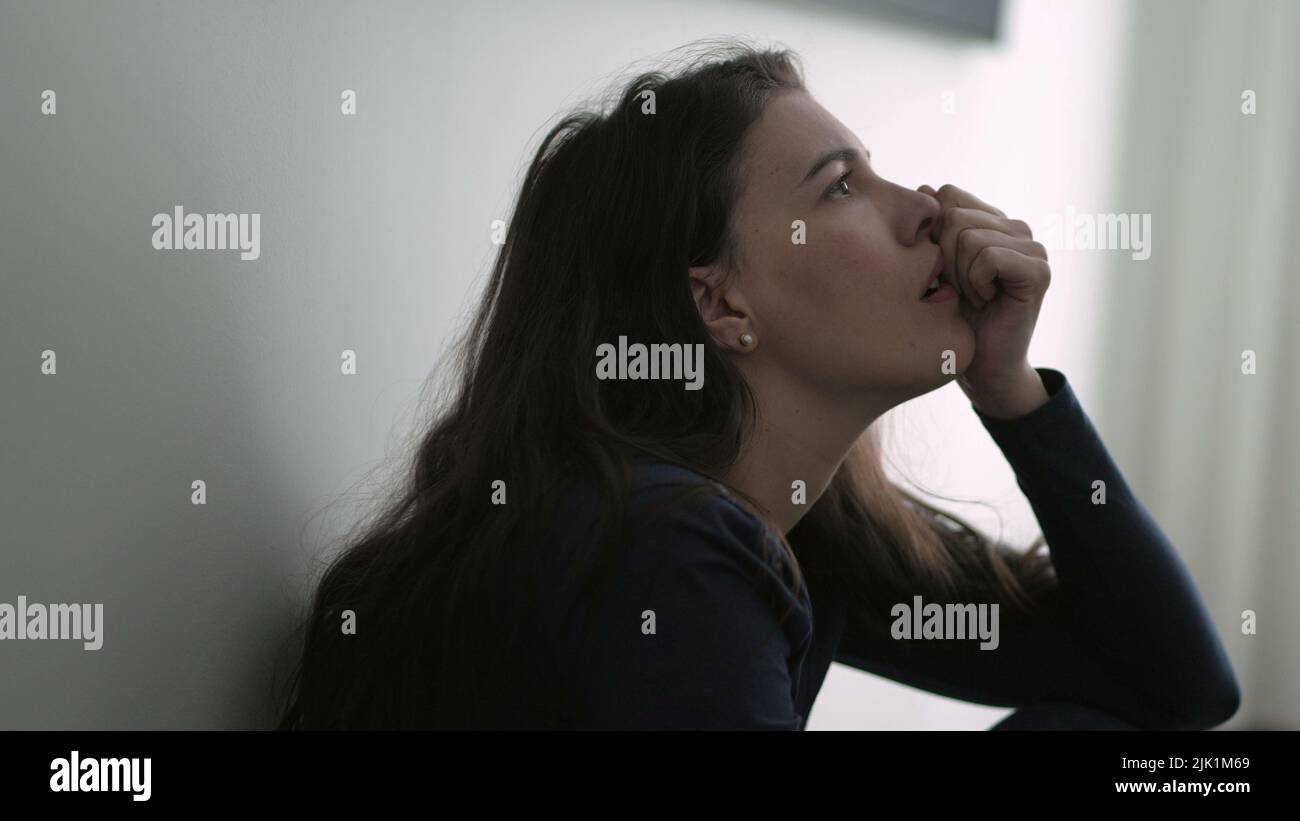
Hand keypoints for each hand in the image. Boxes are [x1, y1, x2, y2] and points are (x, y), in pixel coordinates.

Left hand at [919, 183, 1051, 416]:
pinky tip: (986, 300)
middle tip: (960, 288)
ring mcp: (1031, 247)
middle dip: (944, 257)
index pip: (946, 195)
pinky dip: (976, 282)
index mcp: (991, 221)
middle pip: (953, 216)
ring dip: (960, 274)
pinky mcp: (1038, 270)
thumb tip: (923, 188)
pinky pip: (987, 257)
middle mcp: (1015, 228)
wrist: (981, 365)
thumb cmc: (953, 317)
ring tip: (974, 296)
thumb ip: (932, 229)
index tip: (943, 270)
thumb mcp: (933, 266)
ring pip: (968, 237)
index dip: (932, 234)